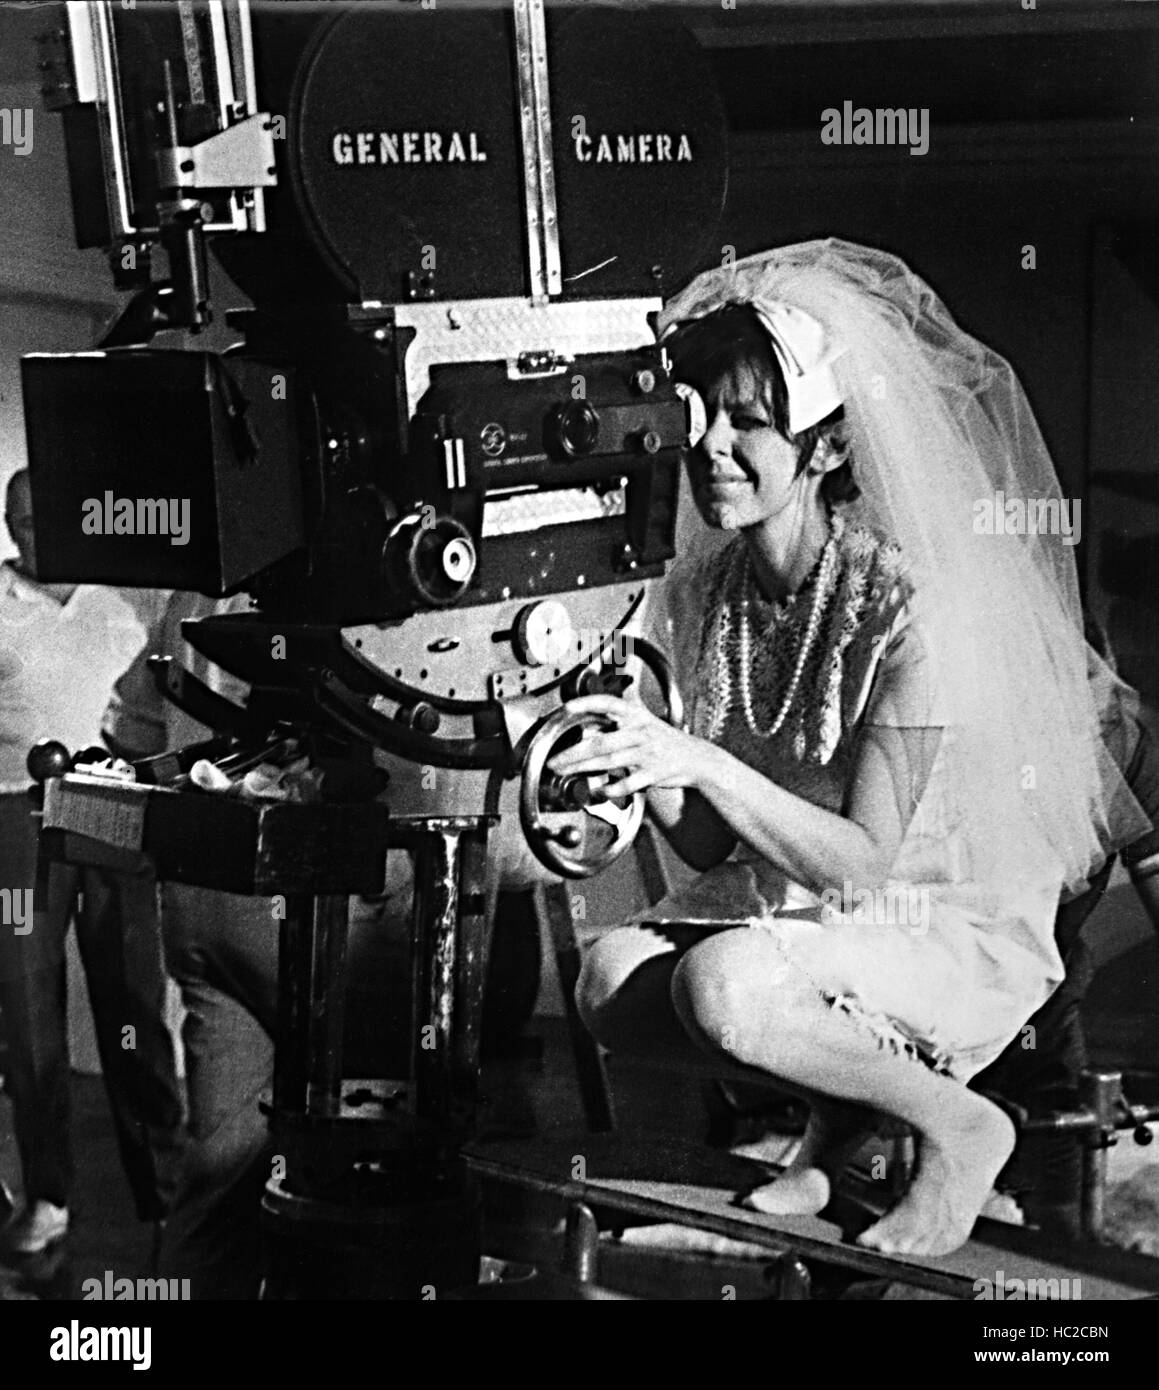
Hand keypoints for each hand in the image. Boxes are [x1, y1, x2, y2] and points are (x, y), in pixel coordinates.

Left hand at [546, 694, 712, 797]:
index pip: (609, 704)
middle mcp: (641, 732)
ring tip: (562, 772)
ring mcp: (647, 754)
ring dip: (582, 768)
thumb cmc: (664, 739)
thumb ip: (621, 710)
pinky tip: (595, 790)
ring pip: (609, 761)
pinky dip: (610, 789)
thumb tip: (594, 701)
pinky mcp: (652, 774)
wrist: (697, 759)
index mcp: (637, 715)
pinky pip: (627, 783)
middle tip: (552, 760)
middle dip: (573, 752)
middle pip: (601, 741)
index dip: (587, 703)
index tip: (567, 708)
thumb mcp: (645, 718)